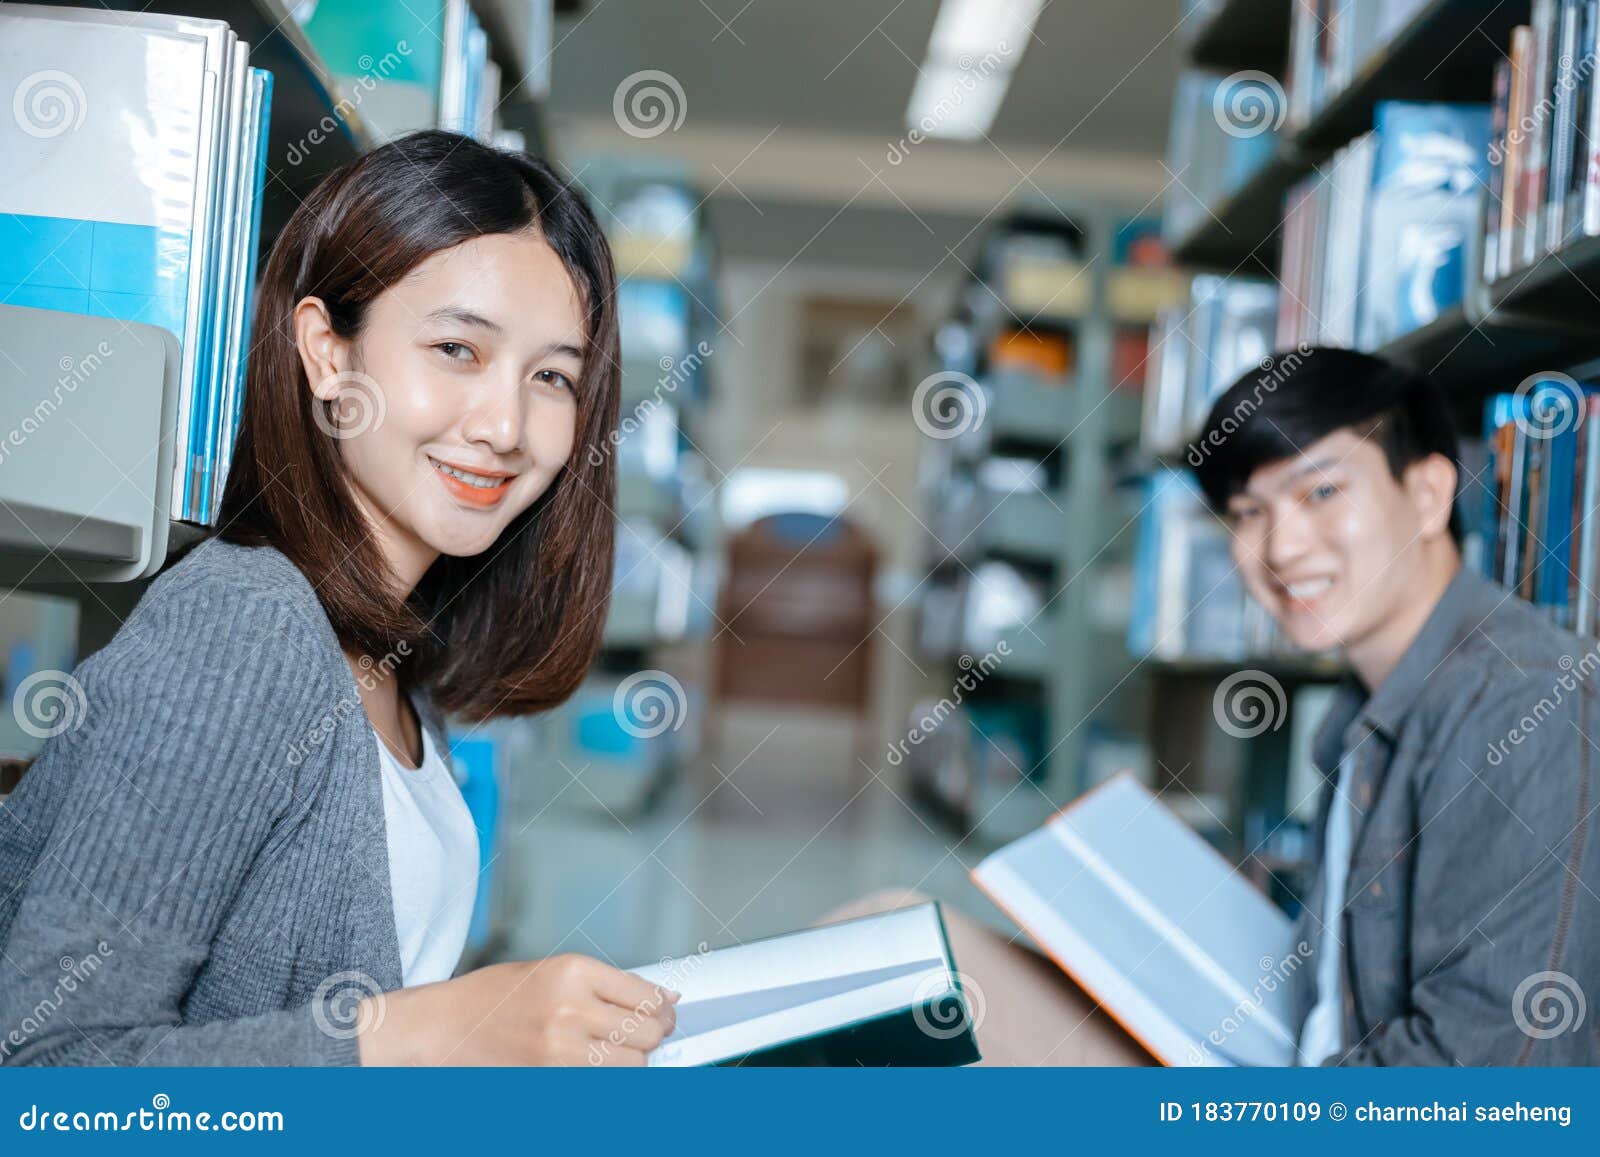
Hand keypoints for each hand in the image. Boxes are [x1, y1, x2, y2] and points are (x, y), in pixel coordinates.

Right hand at [356, 954, 678, 1065]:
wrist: (444, 1027)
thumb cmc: (493, 996)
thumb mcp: (554, 972)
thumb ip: (608, 984)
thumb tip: (661, 998)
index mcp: (573, 971)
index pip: (646, 996)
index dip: (663, 1009)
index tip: (666, 1012)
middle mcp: (571, 1009)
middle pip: (646, 1033)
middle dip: (654, 1035)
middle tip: (648, 1033)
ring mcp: (561, 1049)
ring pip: (633, 1064)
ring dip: (634, 1060)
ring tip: (619, 1050)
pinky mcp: (552, 1078)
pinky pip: (605, 1084)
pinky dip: (610, 1078)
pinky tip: (599, 1067)